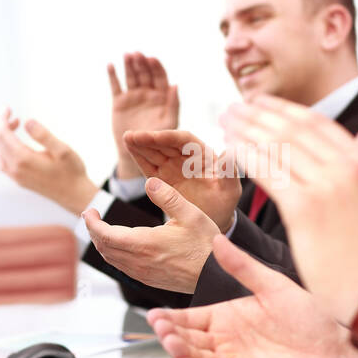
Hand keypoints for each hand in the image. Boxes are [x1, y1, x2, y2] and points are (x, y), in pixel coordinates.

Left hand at [0, 109, 97, 214]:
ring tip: (18, 128)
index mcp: (23, 159)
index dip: (3, 119)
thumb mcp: (62, 150)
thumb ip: (43, 135)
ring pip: (0, 152)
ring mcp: (16, 177)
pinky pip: (4, 163)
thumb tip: (27, 122)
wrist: (75, 196)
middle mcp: (15, 169)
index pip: (3, 134)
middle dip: (4, 126)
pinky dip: (5, 150)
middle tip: (16, 118)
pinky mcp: (19, 181)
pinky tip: (16, 147)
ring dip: (5, 138)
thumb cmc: (71, 172)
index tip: (8, 109)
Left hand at [83, 178, 218, 293]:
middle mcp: (139, 262)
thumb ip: (168, 196)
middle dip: (93, 231)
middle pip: (104, 247)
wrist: (216, 276)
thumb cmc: (206, 245)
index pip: (105, 235)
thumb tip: (149, 181)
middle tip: (92, 216)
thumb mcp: (190, 214)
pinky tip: (121, 245)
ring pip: (111, 259)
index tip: (89, 211)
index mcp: (145, 243)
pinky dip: (114, 254)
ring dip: (103, 243)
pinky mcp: (149, 280)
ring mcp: (143, 274)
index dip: (92, 223)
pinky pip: (122, 267)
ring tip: (102, 229)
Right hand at [109, 53, 179, 178]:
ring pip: (131, 76)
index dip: (156, 67)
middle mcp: (148, 93)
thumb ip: (173, 104)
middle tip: (137, 54)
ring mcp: (133, 96)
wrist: (138, 153)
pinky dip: (113, 75)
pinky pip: (116, 86)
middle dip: (141, 63)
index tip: (152, 59)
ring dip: (129, 65)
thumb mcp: (169, 122)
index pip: (160, 77)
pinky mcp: (120, 101)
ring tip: (127, 56)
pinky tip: (111, 65)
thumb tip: (176, 84)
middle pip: (145, 73)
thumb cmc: (158, 139)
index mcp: (161, 96)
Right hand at [123, 129, 243, 229]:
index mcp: (204, 155)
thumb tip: (231, 152)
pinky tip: (129, 148)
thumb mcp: (229, 190)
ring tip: (126, 138)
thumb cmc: (224, 203)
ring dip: (141, 145)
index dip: (169, 137)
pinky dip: (139, 157)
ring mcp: (173, 167)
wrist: (213, 221)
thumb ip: (229, 172)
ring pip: (155, 152)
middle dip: (149, 139)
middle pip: (166, 144)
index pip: (185, 141)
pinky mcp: (163, 178)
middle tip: (132, 135)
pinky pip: (149, 166)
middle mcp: (187, 157)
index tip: (154, 136)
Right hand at [145, 234, 357, 357]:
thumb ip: (243, 267)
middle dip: (172, 334)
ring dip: (181, 351)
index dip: (172, 317)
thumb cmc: (313, 318)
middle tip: (160, 328)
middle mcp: (229, 339)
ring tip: (169, 342)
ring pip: (199, 357)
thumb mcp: (274, 285)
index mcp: (232, 316)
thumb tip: (218, 241)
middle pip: (190, 338)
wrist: (339, 349)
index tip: (154, 314)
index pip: (193, 318)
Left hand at [219, 96, 357, 322]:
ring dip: (247, 130)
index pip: (318, 124)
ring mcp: (326, 186)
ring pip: (278, 147)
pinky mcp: (305, 207)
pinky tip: (229, 150)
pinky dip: (247, 156)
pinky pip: (269, 172)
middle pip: (293, 130)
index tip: (261, 105)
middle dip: (259, 116)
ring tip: (225, 124)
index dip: (285, 111)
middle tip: (232, 109)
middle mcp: (347, 167)